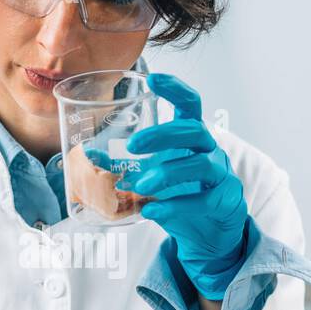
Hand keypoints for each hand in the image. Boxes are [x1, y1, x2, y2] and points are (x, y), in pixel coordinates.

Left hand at [121, 73, 249, 300]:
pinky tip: (152, 212)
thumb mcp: (150, 174)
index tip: (153, 79)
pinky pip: (203, 200)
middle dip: (163, 134)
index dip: (175, 88)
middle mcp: (208, 150)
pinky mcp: (223, 201)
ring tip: (140, 186)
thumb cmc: (180, 192)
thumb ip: (123, 164)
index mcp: (190, 138)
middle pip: (194, 130)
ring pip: (201, 165)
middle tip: (133, 146)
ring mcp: (219, 175)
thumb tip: (88, 153)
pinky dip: (176, 206)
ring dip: (167, 173)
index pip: (190, 103)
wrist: (208, 230)